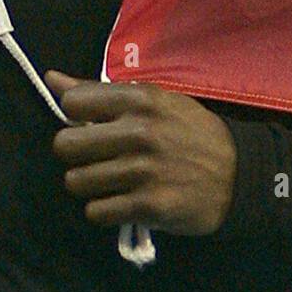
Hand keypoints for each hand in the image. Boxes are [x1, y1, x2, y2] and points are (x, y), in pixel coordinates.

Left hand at [45, 71, 236, 235]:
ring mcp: (144, 171)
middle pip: (65, 145)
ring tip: (109, 181)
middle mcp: (140, 132)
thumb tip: (51, 79)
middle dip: (74, 155)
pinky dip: (104, 209)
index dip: (73, 116)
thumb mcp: (153, 101)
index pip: (73, 103)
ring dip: (88, 185)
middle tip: (94, 158)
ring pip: (76, 182)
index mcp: (140, 100)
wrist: (239, 174)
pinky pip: (97, 211)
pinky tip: (121, 201)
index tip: (88, 125)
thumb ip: (99, 93)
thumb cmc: (190, 132)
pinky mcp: (149, 206)